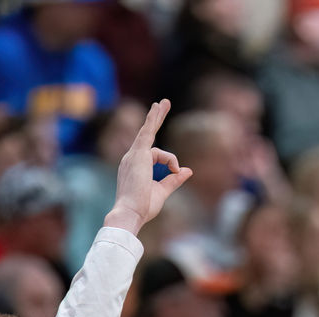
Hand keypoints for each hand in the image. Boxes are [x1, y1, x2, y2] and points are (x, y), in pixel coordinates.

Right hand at [104, 99, 190, 233]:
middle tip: (163, 104)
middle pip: (145, 135)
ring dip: (156, 116)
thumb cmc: (143, 207)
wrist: (130, 213)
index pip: (155, 155)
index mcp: (135, 168)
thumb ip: (174, 179)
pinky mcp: (138, 155)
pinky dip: (153, 121)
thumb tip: (187, 170)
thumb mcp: (162, 191)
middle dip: (155, 119)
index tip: (178, 170)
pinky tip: (158, 108)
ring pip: (147, 132)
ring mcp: (133, 156)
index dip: (170, 161)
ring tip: (164, 102)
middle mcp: (131, 159)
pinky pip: (147, 133)